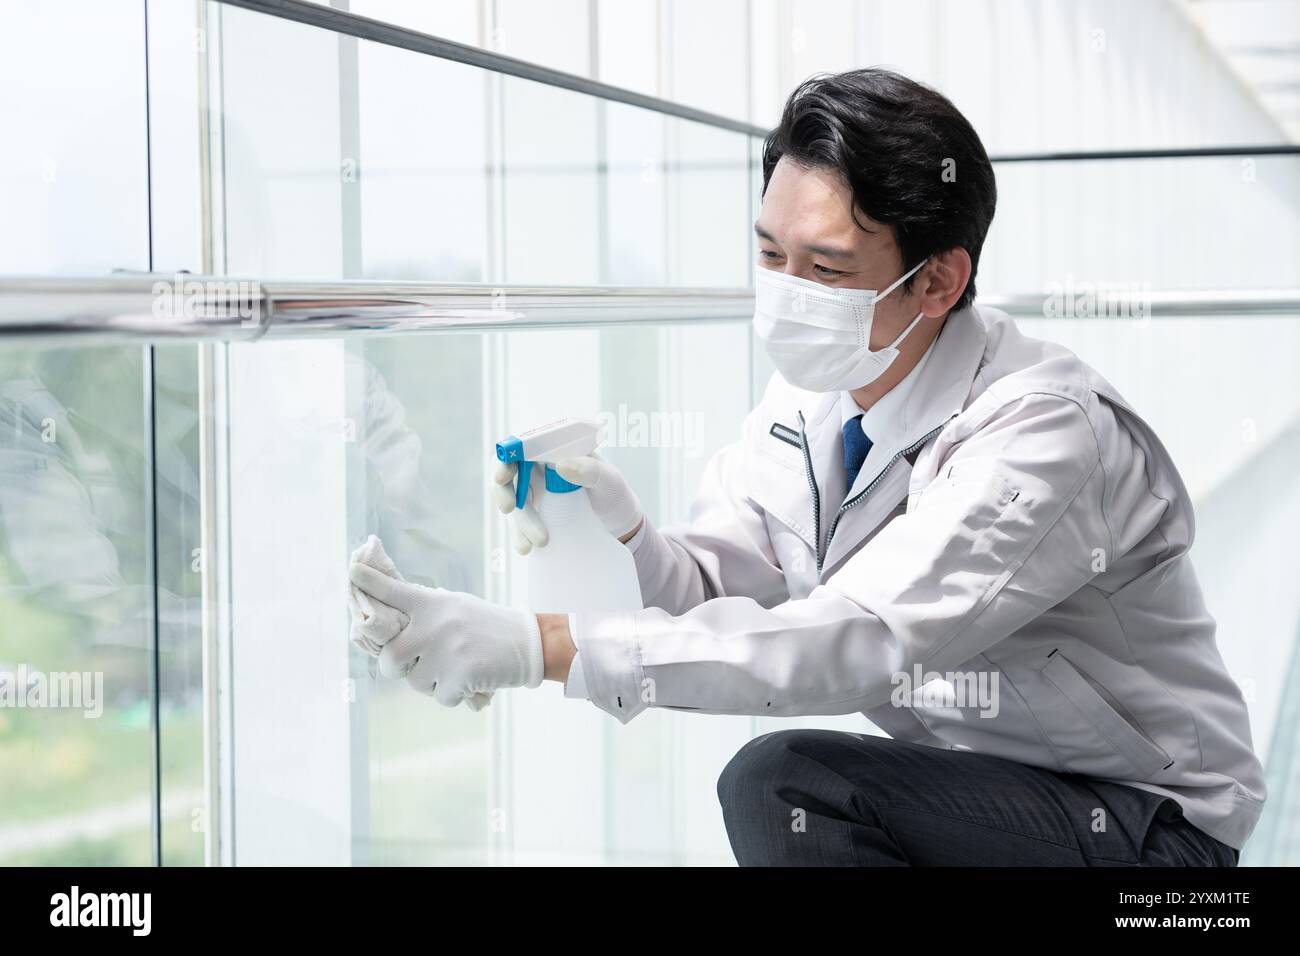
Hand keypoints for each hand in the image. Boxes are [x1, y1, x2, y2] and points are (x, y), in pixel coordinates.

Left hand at [348, 564, 543, 709]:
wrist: (527, 643)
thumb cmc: (486, 626)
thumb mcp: (456, 608)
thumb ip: (426, 614)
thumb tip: (393, 627)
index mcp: (433, 605)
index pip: (395, 591)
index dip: (370, 582)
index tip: (352, 570)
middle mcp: (435, 626)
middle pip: (389, 659)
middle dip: (396, 668)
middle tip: (412, 665)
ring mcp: (446, 652)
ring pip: (415, 683)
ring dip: (431, 683)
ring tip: (455, 667)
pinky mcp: (459, 677)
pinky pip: (440, 697)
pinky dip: (453, 695)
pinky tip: (470, 679)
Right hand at [491, 451, 643, 554]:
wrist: (619, 524)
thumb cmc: (614, 493)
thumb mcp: (609, 480)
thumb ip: (589, 469)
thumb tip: (560, 464)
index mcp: (554, 450)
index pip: (522, 446)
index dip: (506, 458)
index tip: (503, 476)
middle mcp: (540, 468)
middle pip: (509, 473)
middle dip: (503, 491)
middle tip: (509, 507)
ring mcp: (535, 493)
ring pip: (515, 502)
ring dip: (520, 521)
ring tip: (540, 541)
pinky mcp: (536, 515)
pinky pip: (520, 523)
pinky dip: (520, 535)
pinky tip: (526, 548)